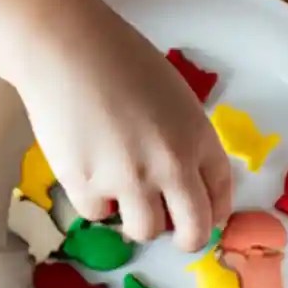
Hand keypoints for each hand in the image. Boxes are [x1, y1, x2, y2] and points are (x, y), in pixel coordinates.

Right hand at [12, 0, 232, 250]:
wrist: (66, 48)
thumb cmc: (119, 60)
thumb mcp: (173, 97)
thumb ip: (182, 139)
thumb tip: (177, 182)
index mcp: (198, 137)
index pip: (220, 197)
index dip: (211, 214)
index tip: (201, 218)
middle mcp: (170, 165)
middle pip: (192, 231)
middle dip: (186, 239)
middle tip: (172, 233)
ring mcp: (128, 178)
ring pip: (143, 231)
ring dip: (135, 217)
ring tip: (119, 189)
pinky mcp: (86, 184)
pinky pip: (96, 212)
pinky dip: (94, 198)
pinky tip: (86, 166)